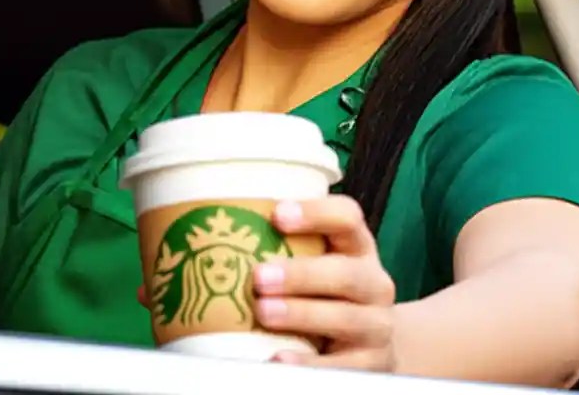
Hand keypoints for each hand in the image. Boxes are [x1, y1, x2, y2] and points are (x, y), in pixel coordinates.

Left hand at [253, 195, 396, 370]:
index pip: (347, 218)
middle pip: (346, 273)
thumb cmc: (327, 296)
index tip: (277, 215)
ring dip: (301, 314)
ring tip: (263, 312)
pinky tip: (278, 358)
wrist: (368, 347)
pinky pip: (341, 365)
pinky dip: (309, 363)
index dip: (316, 213)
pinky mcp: (372, 364)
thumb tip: (202, 240)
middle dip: (301, 274)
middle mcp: (373, 283)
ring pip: (346, 318)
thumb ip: (279, 249)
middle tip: (259, 277)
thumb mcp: (316, 265)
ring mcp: (376, 325)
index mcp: (357, 248)